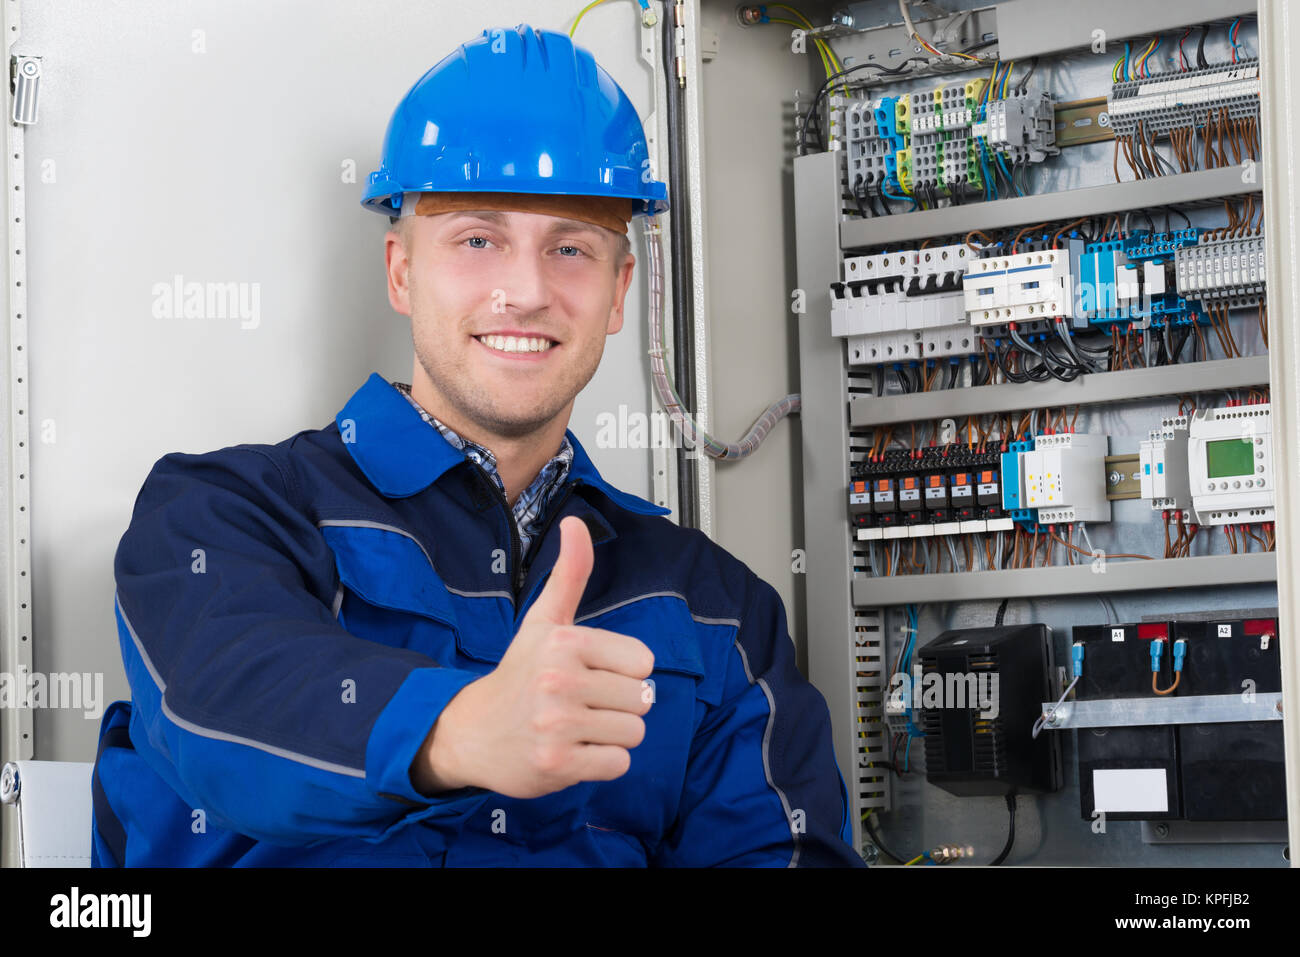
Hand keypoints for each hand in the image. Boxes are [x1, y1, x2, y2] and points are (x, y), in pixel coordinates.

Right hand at [411, 516, 654, 797]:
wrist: (471, 731)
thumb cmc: (519, 675)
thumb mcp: (544, 621)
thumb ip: (570, 573)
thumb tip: (576, 523)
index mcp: (565, 642)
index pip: (643, 662)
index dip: (623, 671)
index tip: (590, 672)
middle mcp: (560, 680)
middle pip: (642, 700)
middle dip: (619, 706)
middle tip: (582, 703)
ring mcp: (558, 724)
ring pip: (633, 733)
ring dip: (611, 735)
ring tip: (578, 726)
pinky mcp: (558, 764)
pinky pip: (618, 764)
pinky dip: (601, 763)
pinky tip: (573, 750)